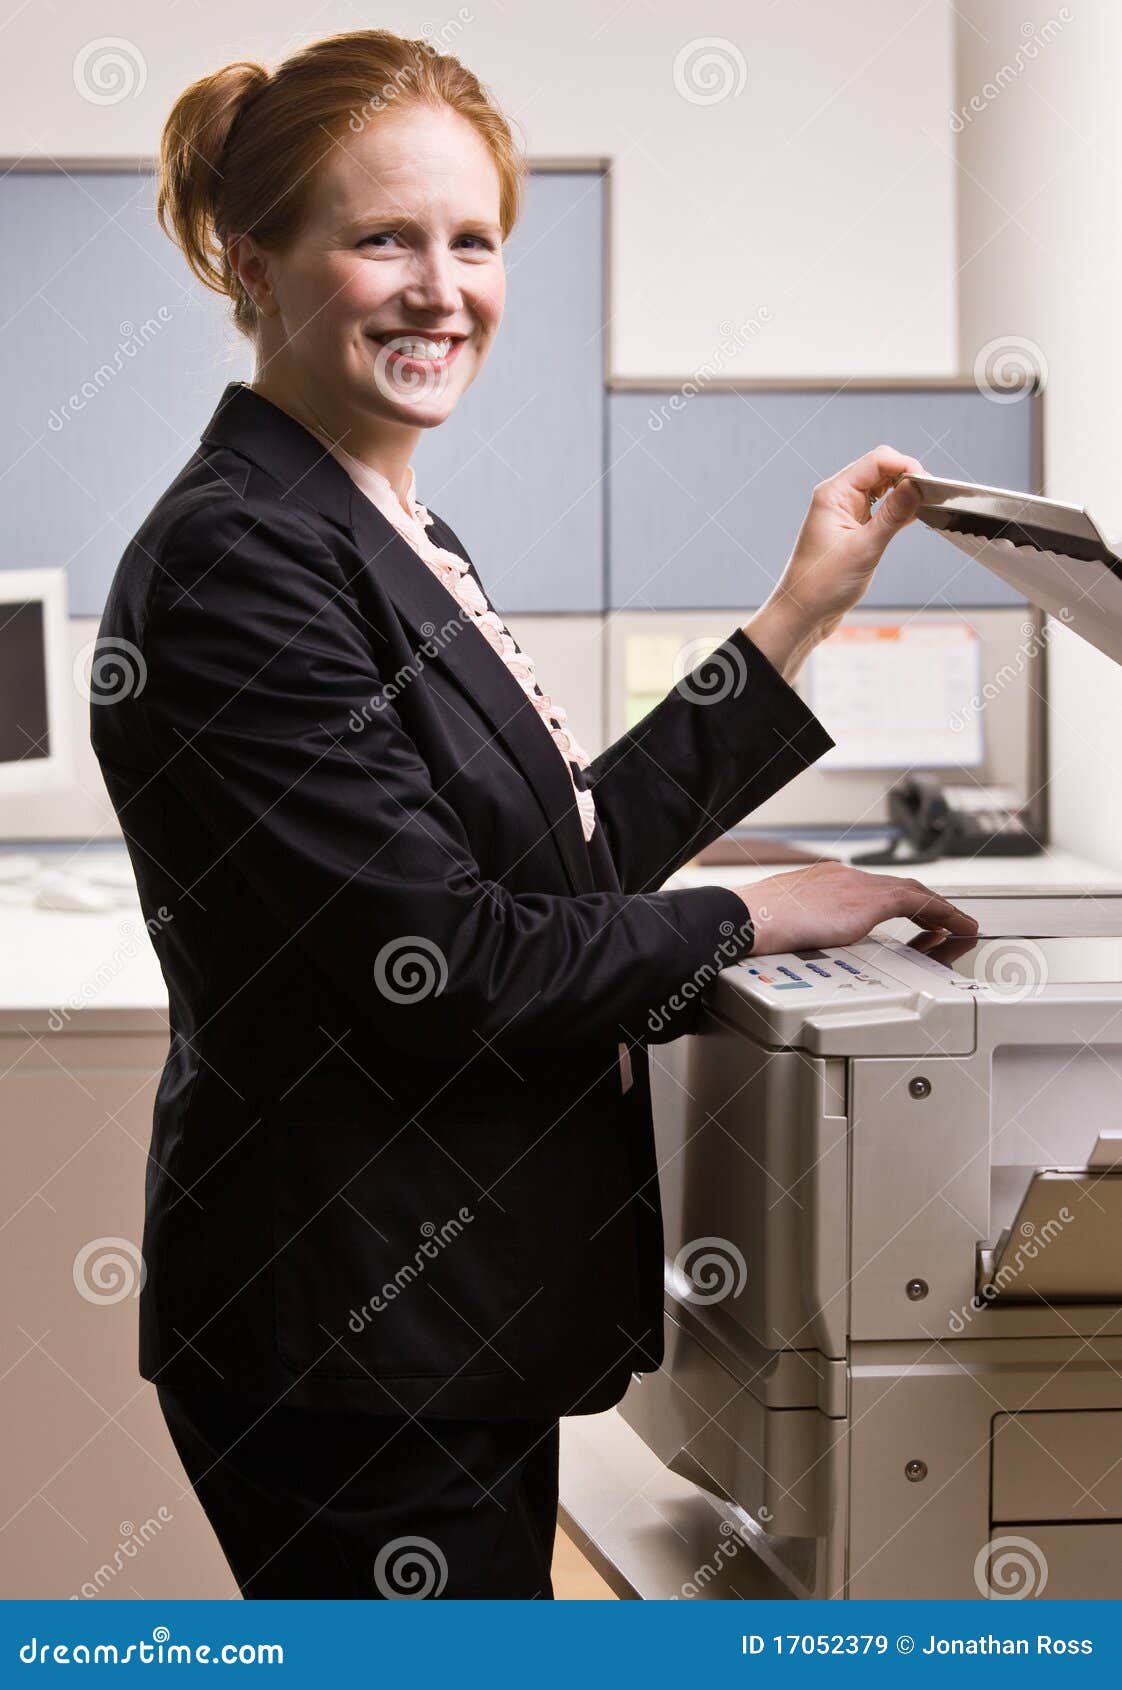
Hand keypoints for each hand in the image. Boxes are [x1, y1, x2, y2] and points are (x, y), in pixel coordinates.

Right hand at [732, 861, 978, 956]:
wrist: (749, 916)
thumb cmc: (755, 924)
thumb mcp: (784, 924)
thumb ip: (803, 930)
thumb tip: (800, 948)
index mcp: (826, 880)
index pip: (874, 889)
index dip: (898, 903)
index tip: (911, 918)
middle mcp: (846, 877)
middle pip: (900, 888)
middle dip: (927, 907)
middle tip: (945, 924)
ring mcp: (858, 886)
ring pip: (916, 893)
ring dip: (941, 912)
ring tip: (961, 928)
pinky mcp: (870, 901)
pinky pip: (922, 905)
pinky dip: (945, 914)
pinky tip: (961, 927)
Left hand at [744, 445, 926, 679]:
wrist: (802, 614)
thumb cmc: (822, 585)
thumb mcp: (865, 548)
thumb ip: (893, 514)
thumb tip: (917, 484)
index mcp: (834, 494)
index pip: (877, 461)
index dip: (906, 466)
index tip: (929, 483)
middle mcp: (838, 498)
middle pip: (881, 470)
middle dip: (907, 477)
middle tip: (932, 496)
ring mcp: (845, 513)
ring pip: (882, 489)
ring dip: (904, 493)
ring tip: (927, 506)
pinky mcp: (852, 530)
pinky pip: (880, 509)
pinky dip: (898, 510)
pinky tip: (914, 516)